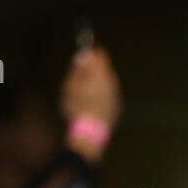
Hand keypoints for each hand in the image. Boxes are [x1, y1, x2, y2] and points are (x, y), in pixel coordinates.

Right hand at [61, 46, 120, 160]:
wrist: (90, 134)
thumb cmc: (77, 107)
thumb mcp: (71, 84)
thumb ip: (79, 68)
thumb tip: (84, 56)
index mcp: (102, 74)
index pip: (101, 55)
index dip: (91, 53)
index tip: (82, 57)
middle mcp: (113, 83)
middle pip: (105, 69)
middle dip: (93, 69)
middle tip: (78, 76)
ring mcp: (116, 96)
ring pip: (107, 82)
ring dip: (97, 83)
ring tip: (82, 93)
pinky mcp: (116, 108)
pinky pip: (108, 95)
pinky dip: (101, 95)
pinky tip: (90, 104)